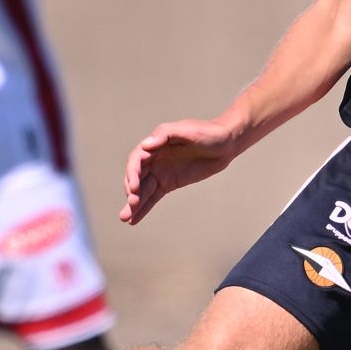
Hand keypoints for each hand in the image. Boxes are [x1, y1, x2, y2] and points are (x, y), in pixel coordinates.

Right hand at [120, 115, 245, 225]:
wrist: (225, 144)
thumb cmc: (207, 132)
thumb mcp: (188, 130)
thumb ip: (165, 135)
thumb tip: (146, 146)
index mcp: (156, 143)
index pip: (137, 160)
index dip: (132, 173)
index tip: (133, 187)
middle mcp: (154, 158)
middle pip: (136, 176)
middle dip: (131, 191)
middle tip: (131, 204)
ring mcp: (160, 172)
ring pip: (142, 190)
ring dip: (133, 204)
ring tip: (125, 218)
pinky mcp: (169, 183)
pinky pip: (153, 197)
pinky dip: (144, 208)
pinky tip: (135, 219)